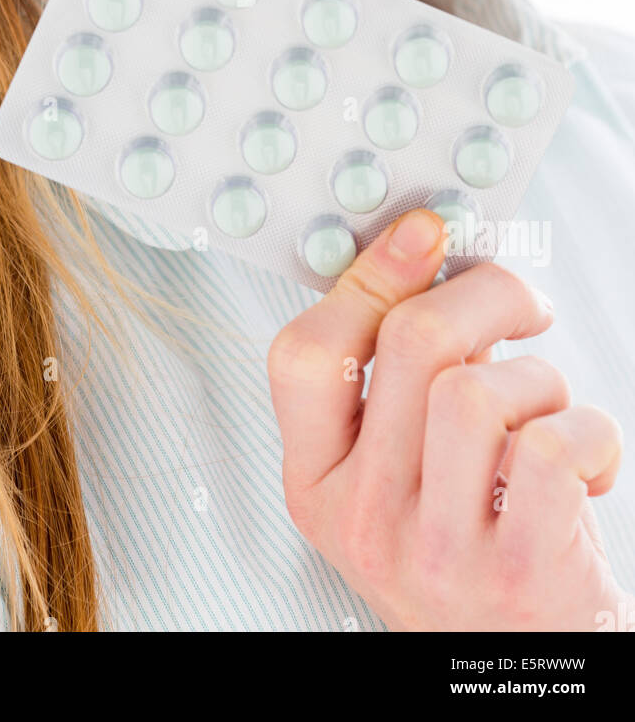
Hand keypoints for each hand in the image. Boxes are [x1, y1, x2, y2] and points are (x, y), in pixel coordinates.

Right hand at [267, 207, 631, 630]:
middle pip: (413, 344)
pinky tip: (585, 465)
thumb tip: (426, 248)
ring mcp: (432, 551)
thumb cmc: (466, 545)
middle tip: (523, 303)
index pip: (303, 355)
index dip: (368, 277)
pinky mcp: (514, 573)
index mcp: (316, 483)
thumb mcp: (397, 471)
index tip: (424, 232)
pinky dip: (589, 432)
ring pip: (479, 388)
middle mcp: (360, 519)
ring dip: (539, 377)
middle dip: (488, 293)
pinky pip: (551, 445)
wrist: (522, 661)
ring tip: (548, 410)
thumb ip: (395, 378)